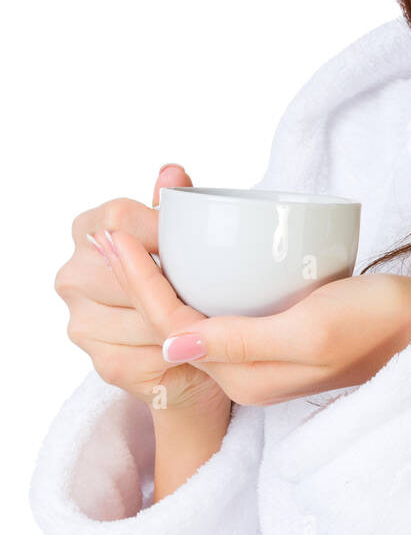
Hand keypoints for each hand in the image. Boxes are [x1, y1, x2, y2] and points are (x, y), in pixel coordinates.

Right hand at [54, 165, 231, 416]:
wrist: (185, 342)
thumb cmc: (183, 277)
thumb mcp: (182, 234)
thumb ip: (175, 203)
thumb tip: (173, 172)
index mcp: (87, 230)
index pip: (119, 220)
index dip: (163, 231)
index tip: (194, 243)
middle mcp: (73, 275)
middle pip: (130, 273)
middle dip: (175, 283)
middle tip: (213, 285)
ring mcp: (82, 322)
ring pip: (145, 317)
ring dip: (183, 320)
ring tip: (213, 314)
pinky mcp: (103, 362)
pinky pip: (152, 354)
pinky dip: (182, 349)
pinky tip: (198, 343)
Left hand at [99, 230, 410, 407]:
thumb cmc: (380, 324)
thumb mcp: (311, 332)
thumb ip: (242, 342)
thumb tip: (170, 349)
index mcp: (247, 377)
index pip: (173, 327)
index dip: (138, 282)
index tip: (113, 235)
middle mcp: (246, 372)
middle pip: (174, 323)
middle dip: (137, 279)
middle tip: (106, 231)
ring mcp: (261, 356)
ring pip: (192, 317)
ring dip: (159, 280)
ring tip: (132, 238)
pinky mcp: (278, 337)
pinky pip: (219, 312)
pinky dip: (194, 282)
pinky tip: (185, 254)